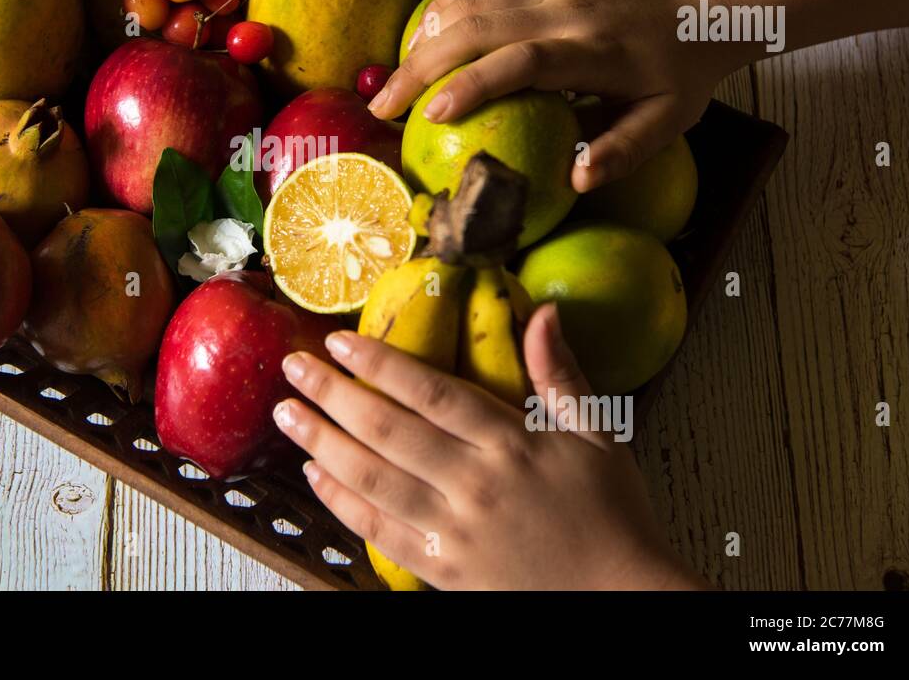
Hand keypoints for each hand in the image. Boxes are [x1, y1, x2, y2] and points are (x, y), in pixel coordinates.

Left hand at [272, 304, 705, 589]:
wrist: (622, 596)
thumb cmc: (612, 513)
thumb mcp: (598, 435)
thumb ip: (561, 373)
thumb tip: (544, 311)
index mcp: (511, 445)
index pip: (432, 393)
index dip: (381, 364)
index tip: (339, 340)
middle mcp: (476, 484)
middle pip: (389, 431)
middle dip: (333, 395)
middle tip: (292, 368)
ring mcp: (455, 529)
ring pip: (374, 479)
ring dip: (323, 442)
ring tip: (287, 414)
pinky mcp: (443, 568)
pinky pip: (380, 531)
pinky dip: (342, 502)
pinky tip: (316, 475)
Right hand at [368, 0, 745, 190]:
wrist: (699, 10)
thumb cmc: (678, 77)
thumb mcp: (667, 123)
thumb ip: (622, 152)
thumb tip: (574, 183)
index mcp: (598, 50)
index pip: (524, 59)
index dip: (474, 82)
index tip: (432, 113)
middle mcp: (569, 8)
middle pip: (479, 27)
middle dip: (421, 66)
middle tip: (382, 108)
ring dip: (423, 37)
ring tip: (392, 79)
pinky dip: (442, 3)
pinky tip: (420, 35)